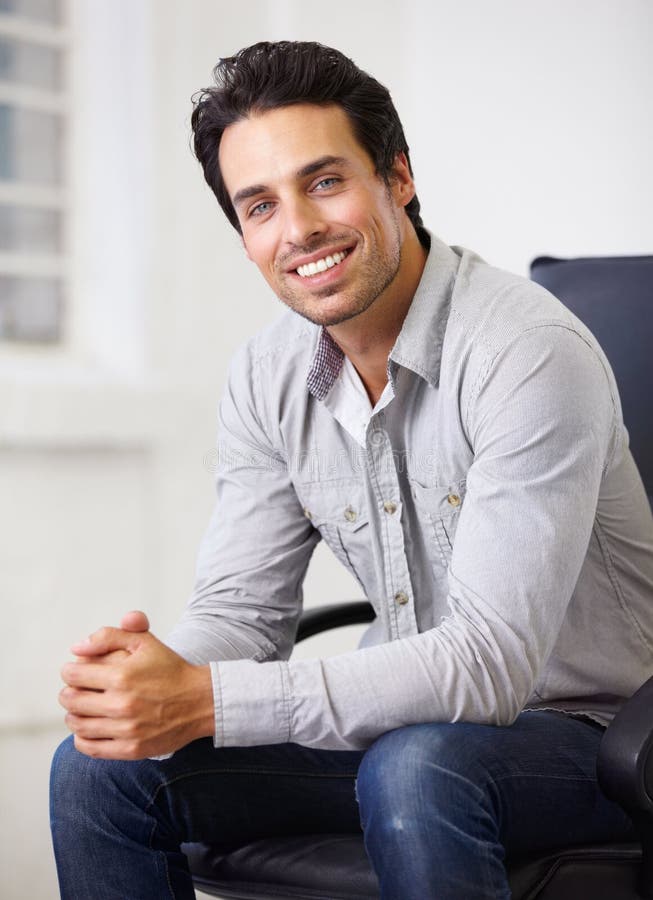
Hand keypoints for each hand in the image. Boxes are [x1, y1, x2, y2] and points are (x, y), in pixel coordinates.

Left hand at [59, 611, 213, 759]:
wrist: (200, 700)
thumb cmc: (171, 670)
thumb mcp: (144, 642)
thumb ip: (109, 637)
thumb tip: (77, 648)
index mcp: (122, 676)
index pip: (74, 675)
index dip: (69, 671)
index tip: (74, 671)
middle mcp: (122, 704)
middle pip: (72, 701)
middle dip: (68, 693)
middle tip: (74, 690)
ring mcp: (126, 729)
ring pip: (78, 725)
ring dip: (73, 715)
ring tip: (80, 709)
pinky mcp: (131, 749)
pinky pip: (91, 748)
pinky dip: (81, 739)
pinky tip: (88, 729)